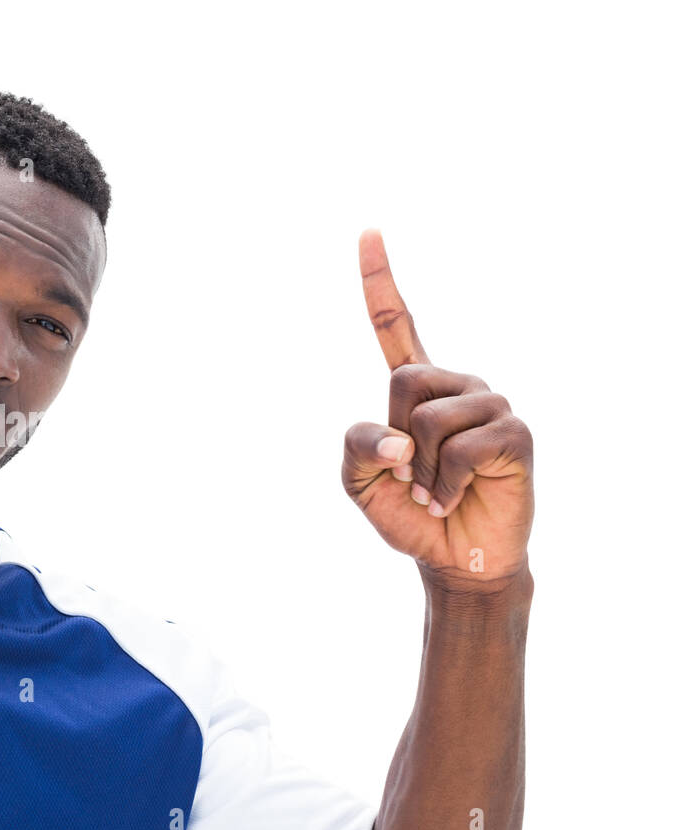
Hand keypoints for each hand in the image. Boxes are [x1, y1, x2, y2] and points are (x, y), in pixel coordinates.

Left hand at [341, 229, 533, 585]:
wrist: (454, 559)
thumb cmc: (410, 513)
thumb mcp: (358, 481)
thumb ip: (357, 446)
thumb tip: (400, 438)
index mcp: (416, 388)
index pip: (396, 323)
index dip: (378, 279)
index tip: (367, 230)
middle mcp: (456, 385)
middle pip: (403, 381)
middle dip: (394, 439)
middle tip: (411, 476)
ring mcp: (489, 404)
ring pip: (427, 419)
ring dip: (419, 470)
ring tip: (434, 490)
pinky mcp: (513, 432)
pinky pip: (458, 448)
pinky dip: (443, 484)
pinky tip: (453, 498)